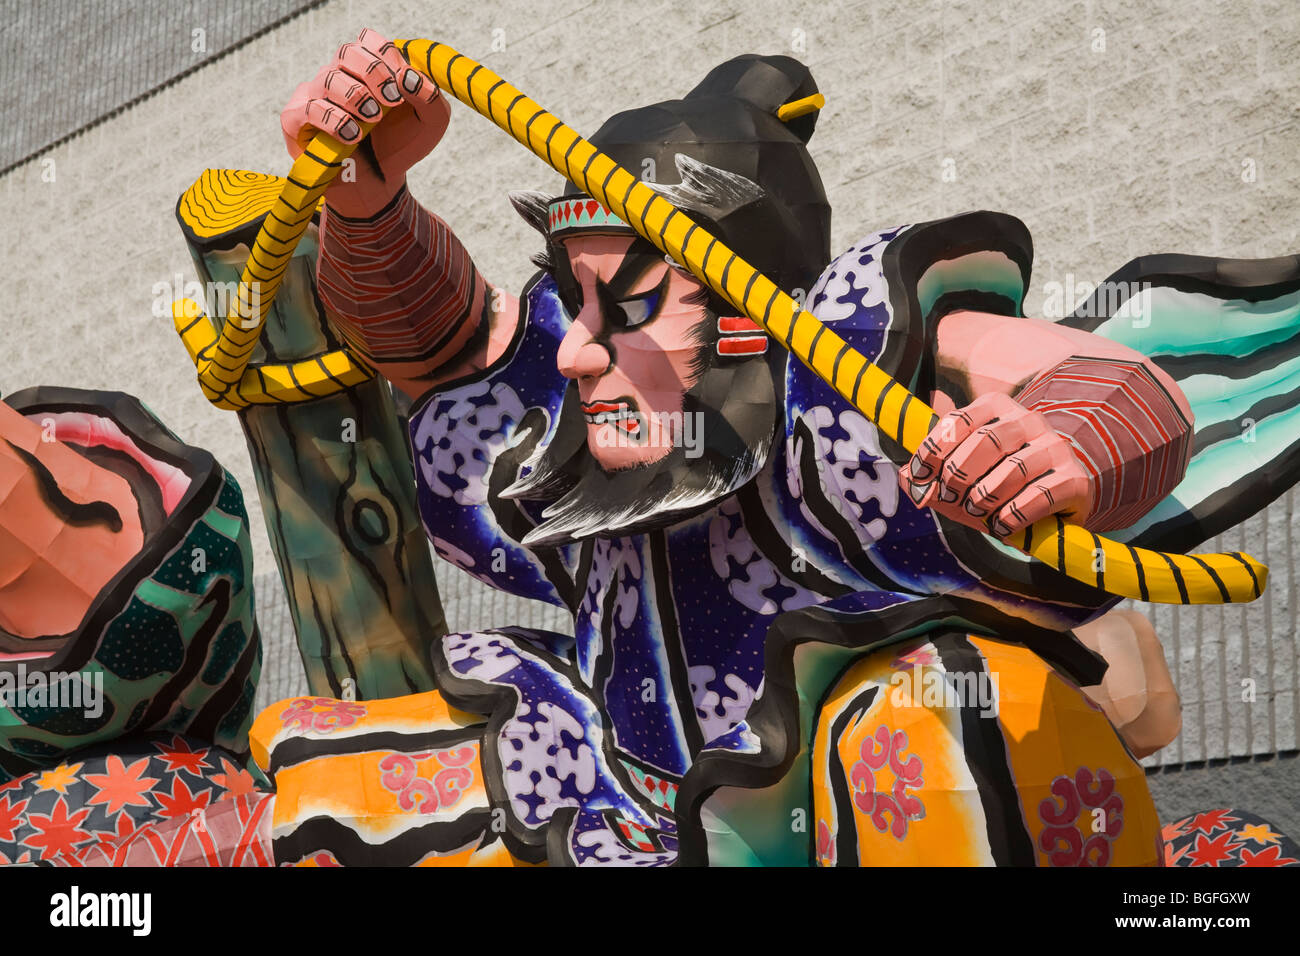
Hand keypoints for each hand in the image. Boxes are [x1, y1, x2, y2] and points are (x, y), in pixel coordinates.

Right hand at [280, 28, 449, 217]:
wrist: (380, 186)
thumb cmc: (400, 146)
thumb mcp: (431, 124)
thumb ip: (429, 97)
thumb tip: (408, 77)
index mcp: (367, 68)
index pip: (370, 42)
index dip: (388, 58)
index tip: (404, 86)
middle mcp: (338, 75)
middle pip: (348, 52)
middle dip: (373, 73)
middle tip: (392, 102)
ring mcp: (314, 95)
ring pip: (328, 78)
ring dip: (355, 98)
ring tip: (373, 120)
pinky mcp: (296, 120)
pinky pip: (307, 109)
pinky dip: (333, 120)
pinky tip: (352, 136)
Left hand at [898, 391, 1094, 537]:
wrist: (1059, 498)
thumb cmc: (1000, 484)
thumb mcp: (961, 478)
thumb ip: (930, 476)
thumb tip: (903, 477)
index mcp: (997, 408)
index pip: (957, 421)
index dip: (931, 450)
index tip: (918, 477)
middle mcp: (1028, 420)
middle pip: (983, 442)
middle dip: (957, 476)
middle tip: (949, 499)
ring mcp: (1055, 447)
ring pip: (1010, 471)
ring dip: (984, 499)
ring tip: (978, 513)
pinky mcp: (1074, 478)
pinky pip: (1036, 497)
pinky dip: (1010, 517)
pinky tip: (1001, 526)